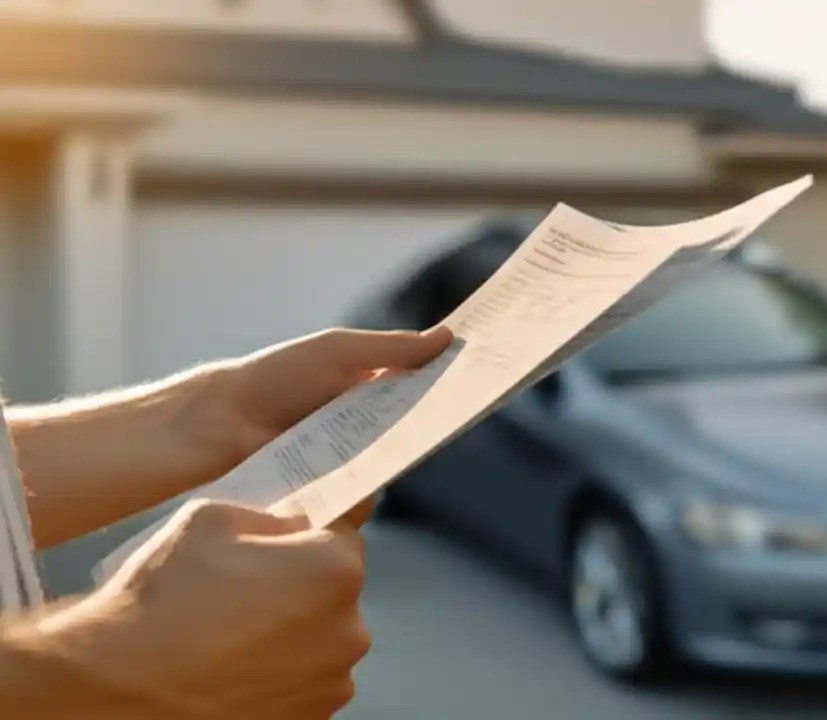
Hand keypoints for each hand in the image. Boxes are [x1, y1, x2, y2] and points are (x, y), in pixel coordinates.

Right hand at [6, 500, 371, 718]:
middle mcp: (348, 629)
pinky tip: (232, 665)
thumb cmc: (162, 601)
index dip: (310, 529)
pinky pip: (304, 679)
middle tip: (243, 587)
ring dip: (292, 631)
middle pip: (336, 588)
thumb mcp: (210, 518)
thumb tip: (293, 523)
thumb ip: (270, 515)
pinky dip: (278, 671)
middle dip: (301, 581)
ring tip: (231, 633)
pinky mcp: (309, 717)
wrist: (117, 686)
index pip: (346, 529)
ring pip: (320, 637)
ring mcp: (330, 681)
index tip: (288, 534)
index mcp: (334, 569)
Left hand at [11, 325, 452, 547]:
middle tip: (467, 398)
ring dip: (409, 444)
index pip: (424, 383)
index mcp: (372, 387)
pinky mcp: (340, 489)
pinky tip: (381, 463)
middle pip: (420, 422)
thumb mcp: (338, 352)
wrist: (219, 424)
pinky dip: (378, 474)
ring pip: (398, 457)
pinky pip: (371, 486)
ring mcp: (355, 459)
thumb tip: (448, 337)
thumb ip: (393, 348)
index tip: (489, 364)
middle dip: (441, 410)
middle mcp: (369, 426)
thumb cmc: (275, 379)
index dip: (453, 377)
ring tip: (423, 427)